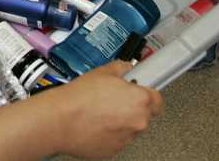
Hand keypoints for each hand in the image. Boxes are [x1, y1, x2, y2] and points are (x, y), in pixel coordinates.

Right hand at [39, 61, 163, 158]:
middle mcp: (138, 121)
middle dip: (131, 107)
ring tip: (100, 111)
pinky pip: (117, 139)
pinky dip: (109, 132)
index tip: (141, 92)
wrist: (60, 120)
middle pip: (144, 114)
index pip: (158, 99)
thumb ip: (122, 68)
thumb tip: (126, 68)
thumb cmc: (79, 98)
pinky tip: (95, 122)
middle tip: (114, 99)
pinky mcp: (114, 150)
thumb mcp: (103, 72)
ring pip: (130, 127)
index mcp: (140, 100)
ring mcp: (127, 138)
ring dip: (120, 120)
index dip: (148, 93)